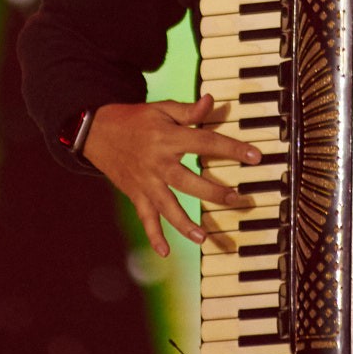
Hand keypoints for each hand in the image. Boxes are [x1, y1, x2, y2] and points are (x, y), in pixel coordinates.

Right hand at [81, 96, 260, 256]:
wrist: (96, 132)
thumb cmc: (135, 119)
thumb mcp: (161, 108)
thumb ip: (188, 111)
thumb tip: (212, 101)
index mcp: (168, 138)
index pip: (205, 143)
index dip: (232, 149)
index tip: (256, 156)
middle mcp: (157, 163)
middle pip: (188, 180)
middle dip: (212, 191)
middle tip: (235, 199)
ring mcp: (146, 182)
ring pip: (166, 206)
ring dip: (184, 223)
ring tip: (202, 237)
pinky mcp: (136, 194)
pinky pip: (145, 218)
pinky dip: (154, 235)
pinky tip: (165, 252)